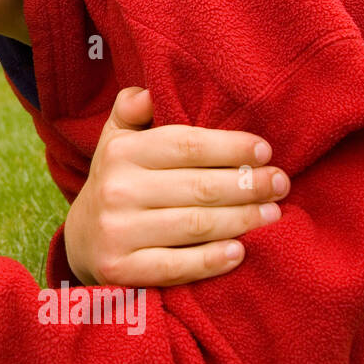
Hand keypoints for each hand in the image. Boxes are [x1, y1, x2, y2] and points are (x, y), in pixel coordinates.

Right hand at [64, 88, 289, 286]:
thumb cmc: (118, 183)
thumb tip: (149, 94)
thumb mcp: (117, 141)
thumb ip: (132, 110)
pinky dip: (213, 259)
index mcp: (120, 152)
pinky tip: (240, 251)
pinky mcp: (120, 270)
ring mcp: (116, 232)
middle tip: (280, 185)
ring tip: (272, 214)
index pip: (187, 145)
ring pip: (196, 225)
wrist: (82, 241)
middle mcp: (116, 190)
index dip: (231, 148)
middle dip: (249, 185)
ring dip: (242, 220)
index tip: (265, 152)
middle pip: (199, 186)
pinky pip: (177, 265)